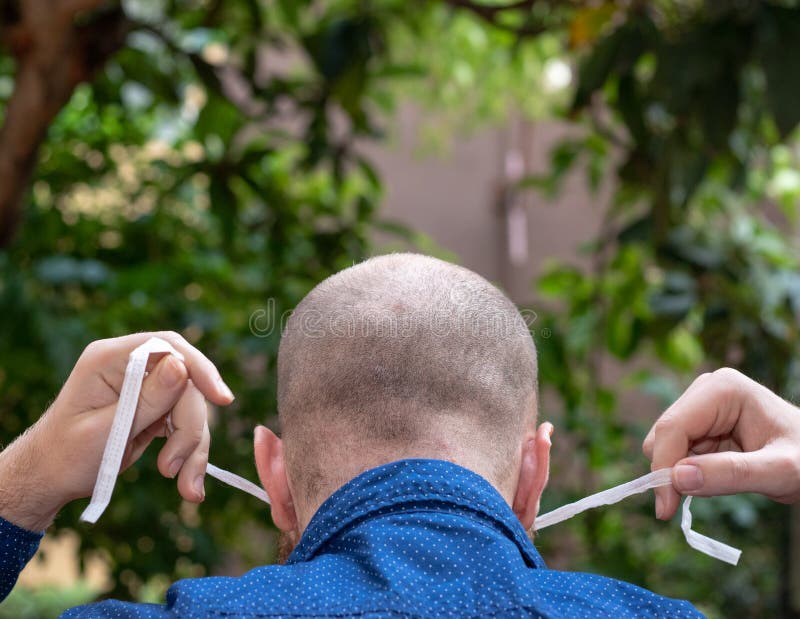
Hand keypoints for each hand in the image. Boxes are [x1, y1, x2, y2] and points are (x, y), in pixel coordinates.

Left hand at [0, 332, 233, 530]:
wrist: (51, 479)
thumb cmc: (66, 456)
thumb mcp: (106, 430)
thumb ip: (145, 398)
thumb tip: (182, 366)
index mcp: (110, 358)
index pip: (167, 347)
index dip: (199, 369)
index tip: (223, 400)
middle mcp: (130, 367)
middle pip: (185, 383)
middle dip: (189, 428)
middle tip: (176, 468)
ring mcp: (144, 386)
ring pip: (191, 406)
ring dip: (193, 447)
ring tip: (186, 487)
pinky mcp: (154, 406)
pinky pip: (185, 423)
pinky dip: (190, 453)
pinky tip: (187, 482)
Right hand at [643, 367, 799, 520]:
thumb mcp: (779, 471)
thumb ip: (732, 474)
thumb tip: (678, 478)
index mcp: (722, 389)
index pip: (672, 428)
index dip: (663, 468)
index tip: (665, 510)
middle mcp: (706, 390)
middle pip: (662, 435)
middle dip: (672, 471)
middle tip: (688, 503)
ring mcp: (701, 406)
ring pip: (663, 445)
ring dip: (680, 472)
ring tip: (719, 483)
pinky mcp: (700, 423)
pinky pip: (675, 451)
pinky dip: (686, 471)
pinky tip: (714, 476)